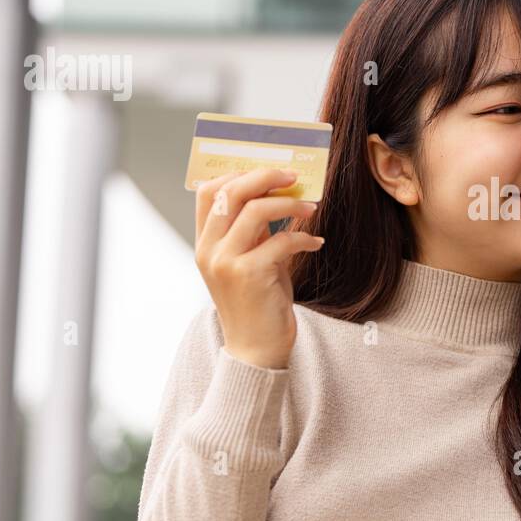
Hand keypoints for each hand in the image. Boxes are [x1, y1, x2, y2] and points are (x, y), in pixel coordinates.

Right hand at [195, 168, 323, 369]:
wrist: (257, 348)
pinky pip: (281, 240)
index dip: (238, 173)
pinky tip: (315, 242)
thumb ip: (256, 230)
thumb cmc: (258, 301)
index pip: (206, 191)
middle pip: (230, 192)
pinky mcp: (249, 275)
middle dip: (265, 176)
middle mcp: (209, 250)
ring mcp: (225, 262)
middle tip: (293, 176)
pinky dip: (304, 237)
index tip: (268, 171)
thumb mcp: (251, 259)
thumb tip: (281, 192)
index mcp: (204, 243)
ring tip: (310, 208)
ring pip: (255, 210)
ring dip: (289, 204)